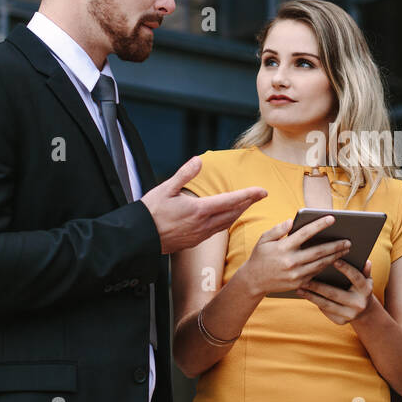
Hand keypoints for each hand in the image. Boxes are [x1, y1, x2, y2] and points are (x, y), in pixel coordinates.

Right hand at [142, 157, 266, 253]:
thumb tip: (198, 160)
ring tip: (246, 205)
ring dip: (238, 213)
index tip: (263, 191)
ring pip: (226, 224)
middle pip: (233, 213)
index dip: (249, 195)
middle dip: (248, 203)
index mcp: (199, 210)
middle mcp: (203, 224)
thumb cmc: (150, 213)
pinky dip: (225, 222)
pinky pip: (216, 231)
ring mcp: (200, 235)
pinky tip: (225, 219)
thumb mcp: (166, 189)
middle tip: (259, 196)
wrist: (139, 238)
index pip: (231, 201)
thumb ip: (184, 174)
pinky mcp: (194, 241)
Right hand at [239, 215, 350, 296]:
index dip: (320, 224)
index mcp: (283, 247)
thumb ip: (278, 229)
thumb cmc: (260, 256)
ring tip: (345, 250)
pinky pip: (315, 274)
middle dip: (335, 246)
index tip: (332, 218)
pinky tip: (335, 261)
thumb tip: (292, 221)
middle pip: (318, 252)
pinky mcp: (298, 283)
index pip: (305, 233)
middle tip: (348, 240)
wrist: (253, 281)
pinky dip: (326, 267)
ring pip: (320, 264)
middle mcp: (290, 261)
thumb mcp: (264, 240)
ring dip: (335, 257)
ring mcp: (295, 274)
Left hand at [298, 258, 375, 324]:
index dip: (346, 269)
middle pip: (335, 294)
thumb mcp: (365, 278)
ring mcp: (350, 315)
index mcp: (366, 290)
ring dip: (311, 296)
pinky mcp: (341, 321)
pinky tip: (305, 295)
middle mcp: (359, 304)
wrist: (363, 310)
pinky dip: (314, 302)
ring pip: (326, 304)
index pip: (356, 278)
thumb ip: (364, 270)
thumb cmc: (360, 287)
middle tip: (304, 278)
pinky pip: (325, 311)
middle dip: (318, 286)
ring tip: (299, 287)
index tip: (334, 260)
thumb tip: (366, 261)